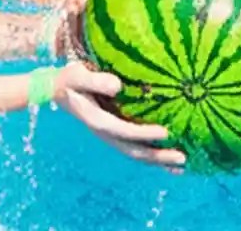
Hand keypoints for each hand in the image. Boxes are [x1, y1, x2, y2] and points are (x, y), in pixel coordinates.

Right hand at [54, 63, 186, 167]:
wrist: (57, 89)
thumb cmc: (69, 79)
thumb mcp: (76, 75)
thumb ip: (94, 80)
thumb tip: (118, 86)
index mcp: (96, 120)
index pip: (123, 130)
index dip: (144, 133)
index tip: (166, 132)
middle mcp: (105, 133)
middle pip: (133, 150)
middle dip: (157, 156)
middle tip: (182, 158)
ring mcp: (111, 135)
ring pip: (136, 153)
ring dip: (158, 160)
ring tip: (181, 165)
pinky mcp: (115, 132)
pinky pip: (135, 146)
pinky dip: (152, 154)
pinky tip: (168, 157)